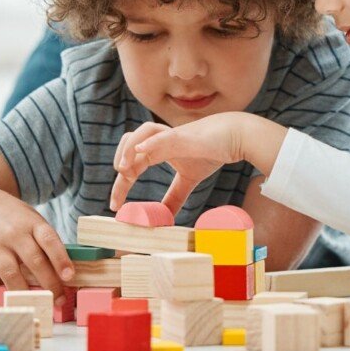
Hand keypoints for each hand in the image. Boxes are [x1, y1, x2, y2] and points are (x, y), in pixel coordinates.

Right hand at [0, 188, 73, 308]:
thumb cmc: (15, 220)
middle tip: (59, 299)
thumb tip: (65, 274)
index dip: (60, 259)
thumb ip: (46, 244)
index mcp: (32, 224)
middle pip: (33, 259)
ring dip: (22, 291)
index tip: (69, 276)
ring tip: (34, 306)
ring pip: (9, 271)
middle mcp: (13, 234)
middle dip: (48, 282)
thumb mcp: (34, 221)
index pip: (49, 240)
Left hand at [110, 114, 247, 215]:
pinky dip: (148, 142)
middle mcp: (159, 142)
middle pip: (128, 150)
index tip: (115, 206)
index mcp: (157, 152)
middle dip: (120, 174)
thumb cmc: (211, 152)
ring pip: (140, 133)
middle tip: (117, 198)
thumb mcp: (188, 180)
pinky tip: (140, 151)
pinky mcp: (182, 135)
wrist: (234, 137)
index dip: (121, 186)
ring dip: (127, 150)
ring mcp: (169, 136)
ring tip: (123, 171)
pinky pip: (161, 135)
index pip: (131, 166)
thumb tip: (166, 217)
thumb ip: (175, 197)